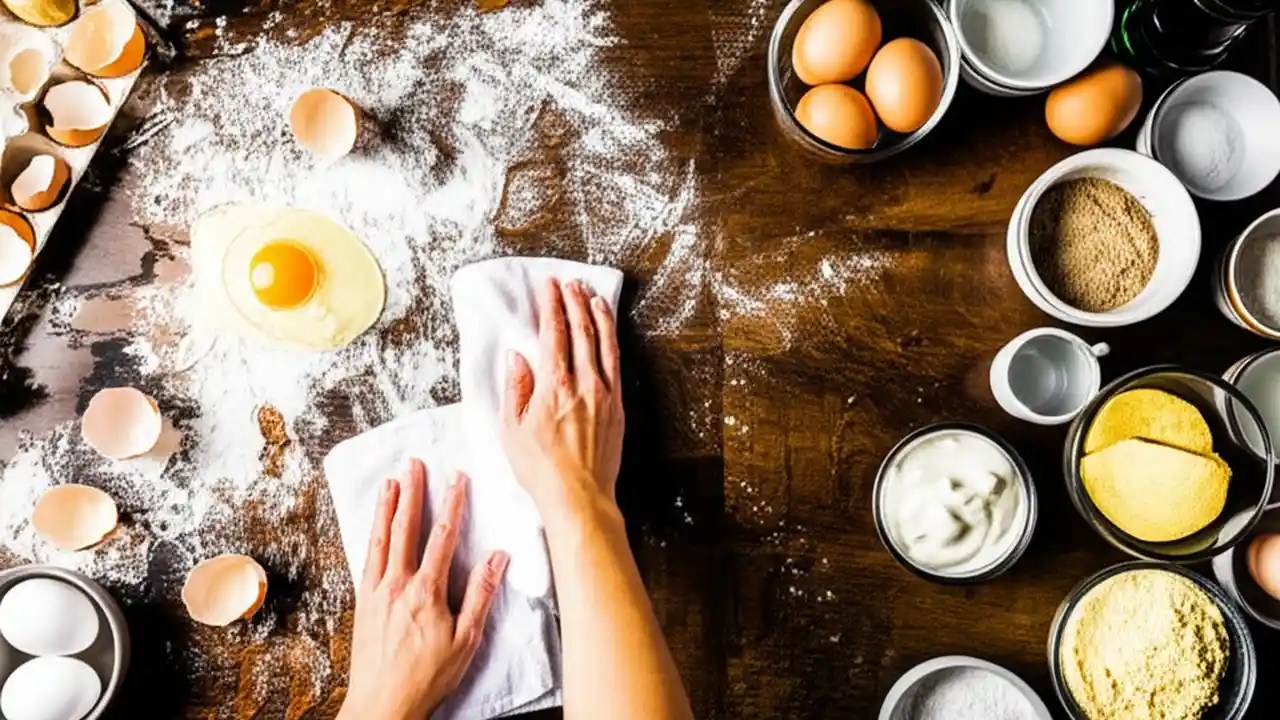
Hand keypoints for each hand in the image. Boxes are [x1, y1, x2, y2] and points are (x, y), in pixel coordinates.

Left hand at [339, 459, 508, 719]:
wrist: (383, 705)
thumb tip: (497, 559)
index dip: (451, 504)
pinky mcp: (363, 604)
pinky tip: (373, 528)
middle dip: (412, 493)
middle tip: (414, 464)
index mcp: (426, 592)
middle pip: (406, 529)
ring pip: (381, 540)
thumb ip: (481, 596)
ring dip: (386, 508)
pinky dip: (371, 537)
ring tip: (389, 483)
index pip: (442, 537)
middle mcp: (397, 585)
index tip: (456, 478)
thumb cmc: (427, 677)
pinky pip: (366, 560)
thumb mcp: (466, 641)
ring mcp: (376, 593)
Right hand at [500, 278, 624, 519]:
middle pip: (581, 330)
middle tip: (568, 283)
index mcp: (554, 386)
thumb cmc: (541, 468)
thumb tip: (517, 357)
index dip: (551, 305)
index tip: (548, 286)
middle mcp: (583, 383)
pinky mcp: (618, 406)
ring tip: (592, 294)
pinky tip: (609, 330)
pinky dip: (612, 340)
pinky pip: (617, 363)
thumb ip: (515, 388)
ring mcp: (605, 393)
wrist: (579, 496)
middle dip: (574, 301)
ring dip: (597, 314)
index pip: (553, 333)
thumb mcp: (512, 430)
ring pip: (604, 342)